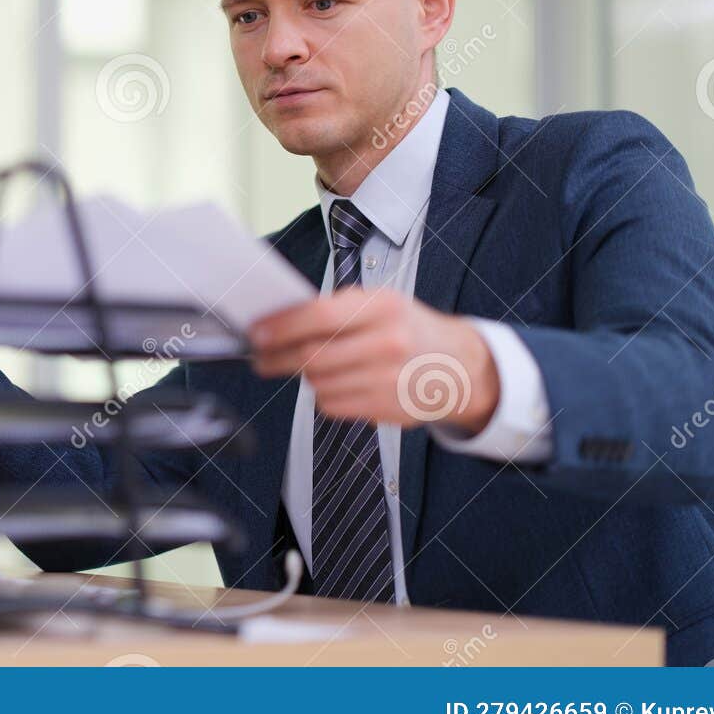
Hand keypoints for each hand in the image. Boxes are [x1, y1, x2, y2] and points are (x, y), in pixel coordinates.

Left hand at [248, 287, 498, 431]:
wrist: (456, 365)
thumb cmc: (406, 329)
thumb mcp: (379, 304)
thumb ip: (334, 310)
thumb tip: (278, 320)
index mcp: (383, 307)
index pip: (320, 316)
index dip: (281, 327)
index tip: (256, 333)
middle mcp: (389, 342)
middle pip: (312, 356)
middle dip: (277, 358)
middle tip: (260, 358)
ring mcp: (389, 379)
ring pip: (318, 384)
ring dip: (305, 377)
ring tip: (313, 366)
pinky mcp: (386, 409)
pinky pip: (332, 405)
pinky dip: (324, 395)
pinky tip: (339, 383)